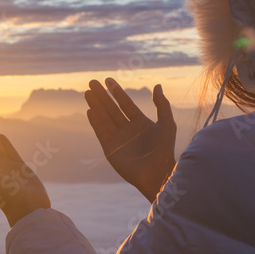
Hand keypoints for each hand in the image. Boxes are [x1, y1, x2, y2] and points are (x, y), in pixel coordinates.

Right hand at [84, 78, 176, 201]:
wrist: (156, 173)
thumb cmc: (164, 150)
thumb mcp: (167, 124)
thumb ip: (162, 105)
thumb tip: (157, 85)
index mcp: (140, 123)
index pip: (125, 103)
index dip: (116, 92)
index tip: (107, 80)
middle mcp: (127, 129)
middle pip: (111, 108)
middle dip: (102, 95)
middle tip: (92, 82)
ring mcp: (118, 139)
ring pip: (104, 118)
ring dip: (96, 105)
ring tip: (87, 92)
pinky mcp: (110, 149)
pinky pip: (101, 132)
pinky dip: (95, 122)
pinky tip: (90, 110)